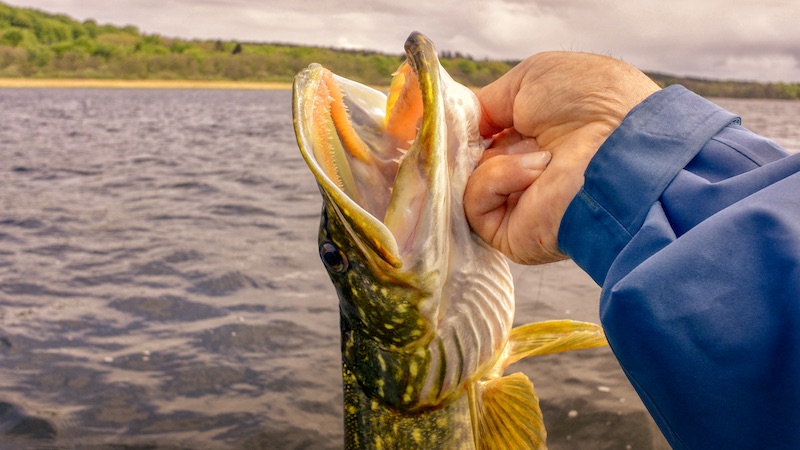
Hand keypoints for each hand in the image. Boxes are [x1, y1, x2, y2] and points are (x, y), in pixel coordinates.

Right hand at [465, 52, 659, 264]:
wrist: (622, 147)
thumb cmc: (591, 103)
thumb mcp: (531, 78)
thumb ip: (488, 101)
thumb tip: (462, 123)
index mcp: (532, 137)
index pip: (479, 136)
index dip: (465, 127)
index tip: (456, 117)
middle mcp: (523, 172)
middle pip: (466, 160)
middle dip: (468, 144)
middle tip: (479, 133)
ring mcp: (516, 203)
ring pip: (465, 180)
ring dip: (495, 159)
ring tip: (539, 154)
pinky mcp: (510, 233)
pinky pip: (474, 204)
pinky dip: (496, 180)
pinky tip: (535, 171)